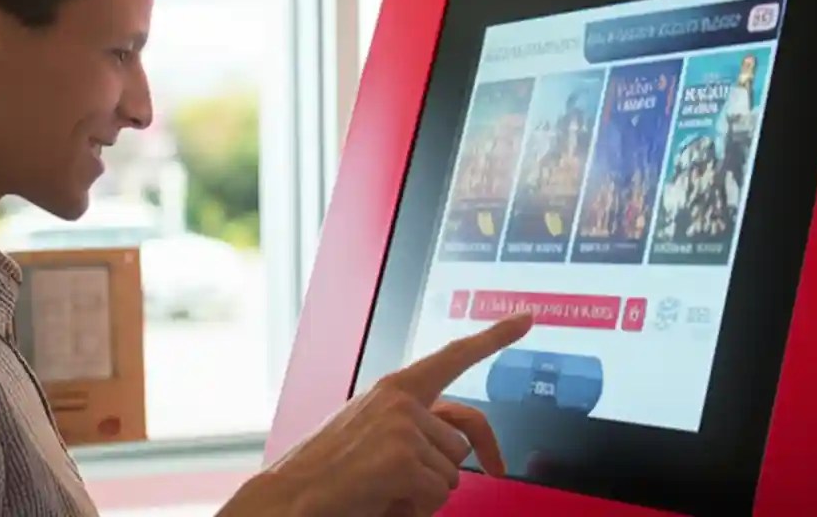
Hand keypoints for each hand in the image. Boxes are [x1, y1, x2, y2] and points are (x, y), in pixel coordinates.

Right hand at [228, 312, 532, 516]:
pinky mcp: (402, 457)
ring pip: (452, 474)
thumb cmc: (328, 472)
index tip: (526, 318)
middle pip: (461, 444)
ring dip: (423, 493)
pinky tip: (380, 499)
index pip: (454, 356)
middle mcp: (401, 399)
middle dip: (441, 472)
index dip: (494, 338)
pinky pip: (437, 495)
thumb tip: (469, 447)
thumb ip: (417, 427)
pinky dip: (414, 509)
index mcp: (394, 388)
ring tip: (379, 489)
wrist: (290, 496)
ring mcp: (403, 426)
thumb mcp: (373, 434)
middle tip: (404, 485)